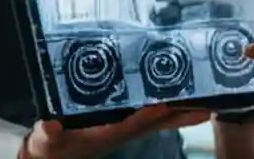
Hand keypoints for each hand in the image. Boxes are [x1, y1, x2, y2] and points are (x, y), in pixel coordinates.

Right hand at [22, 105, 210, 158]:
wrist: (53, 153)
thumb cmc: (50, 145)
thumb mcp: (45, 140)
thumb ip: (48, 134)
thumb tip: (49, 126)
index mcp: (105, 134)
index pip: (130, 125)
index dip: (146, 116)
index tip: (163, 106)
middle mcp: (122, 131)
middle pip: (156, 124)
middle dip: (180, 116)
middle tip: (207, 107)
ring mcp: (126, 127)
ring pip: (160, 120)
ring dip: (182, 113)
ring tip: (208, 103)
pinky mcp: (126, 123)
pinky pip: (153, 116)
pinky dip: (171, 108)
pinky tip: (186, 100)